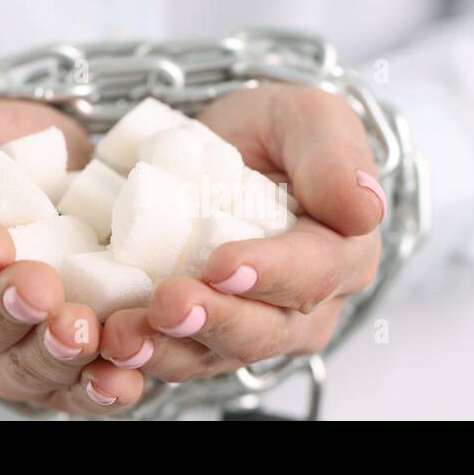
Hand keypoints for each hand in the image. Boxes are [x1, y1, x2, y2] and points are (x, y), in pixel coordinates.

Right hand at [0, 100, 144, 414]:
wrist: (68, 185)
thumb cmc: (7, 158)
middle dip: (5, 309)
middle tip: (41, 288)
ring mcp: (5, 352)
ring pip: (17, 370)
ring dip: (51, 355)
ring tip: (84, 331)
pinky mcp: (56, 374)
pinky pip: (70, 394)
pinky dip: (96, 391)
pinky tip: (122, 380)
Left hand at [100, 84, 383, 381]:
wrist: (221, 153)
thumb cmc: (275, 133)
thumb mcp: (309, 118)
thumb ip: (335, 156)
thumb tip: (365, 207)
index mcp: (344, 253)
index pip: (314, 271)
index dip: (271, 272)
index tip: (224, 264)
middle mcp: (305, 307)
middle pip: (265, 330)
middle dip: (214, 320)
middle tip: (168, 304)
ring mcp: (252, 330)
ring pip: (215, 355)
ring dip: (168, 349)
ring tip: (124, 335)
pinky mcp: (202, 341)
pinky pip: (174, 356)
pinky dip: (141, 353)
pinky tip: (108, 341)